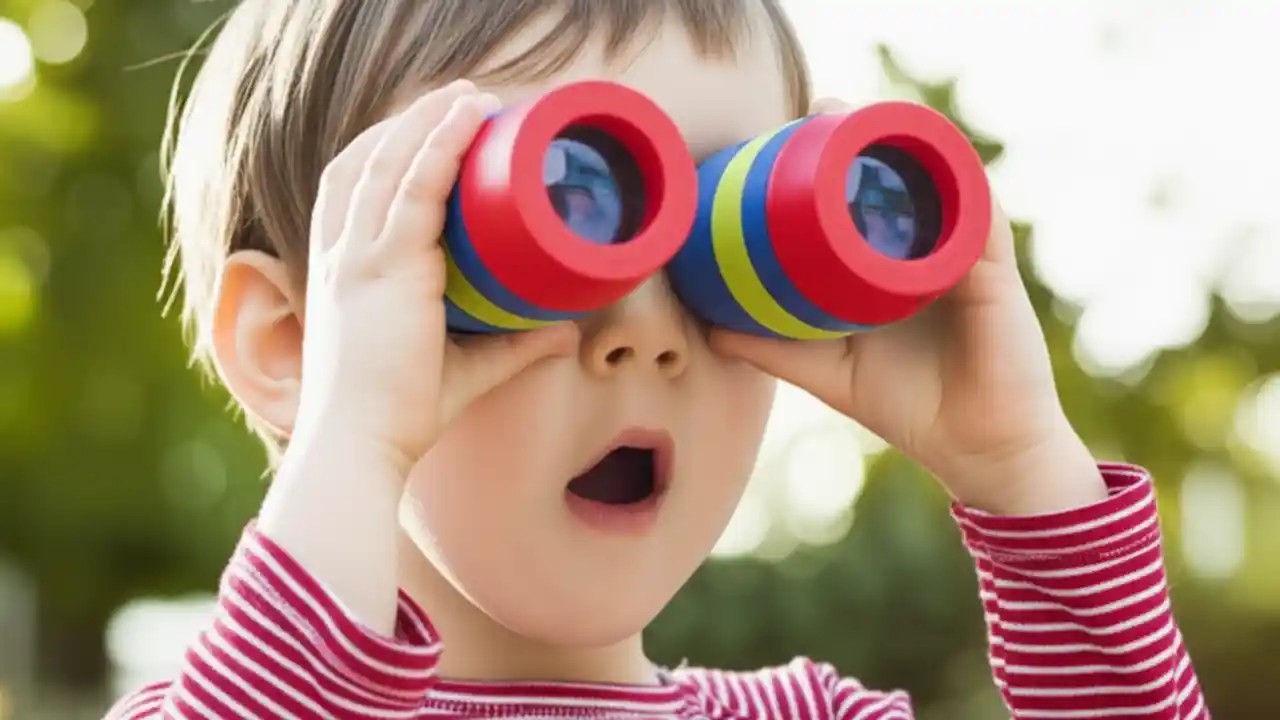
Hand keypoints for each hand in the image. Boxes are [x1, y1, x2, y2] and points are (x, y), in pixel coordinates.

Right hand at [296, 79, 578, 471]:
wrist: (361, 446)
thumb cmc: (399, 415)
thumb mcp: (463, 367)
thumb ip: (512, 347)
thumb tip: (566, 332)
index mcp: (341, 275)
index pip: (348, 192)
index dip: (380, 153)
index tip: (421, 131)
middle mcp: (341, 256)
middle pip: (364, 162)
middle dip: (406, 123)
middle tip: (456, 101)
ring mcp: (359, 257)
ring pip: (389, 162)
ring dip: (429, 120)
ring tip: (470, 97)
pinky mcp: (386, 266)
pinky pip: (414, 185)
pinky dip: (440, 144)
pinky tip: (466, 118)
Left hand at [710, 104, 1103, 514]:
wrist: (980, 450)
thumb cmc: (909, 406)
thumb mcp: (829, 372)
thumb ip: (775, 348)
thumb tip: (711, 330)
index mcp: (895, 263)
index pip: (869, 196)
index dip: (834, 159)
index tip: (788, 134)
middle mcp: (931, 248)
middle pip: (903, 174)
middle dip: (863, 136)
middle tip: (817, 111)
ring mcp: (965, 253)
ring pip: (940, 179)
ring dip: (903, 144)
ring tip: (855, 121)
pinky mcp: (995, 272)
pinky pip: (978, 216)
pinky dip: (953, 186)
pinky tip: (922, 160)